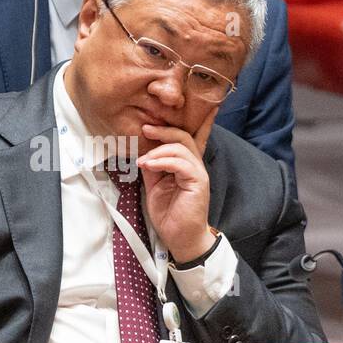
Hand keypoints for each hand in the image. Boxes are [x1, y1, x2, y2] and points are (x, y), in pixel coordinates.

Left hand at [137, 113, 216, 263]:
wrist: (180, 238)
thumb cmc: (169, 214)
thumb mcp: (155, 185)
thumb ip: (153, 166)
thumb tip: (143, 150)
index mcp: (186, 165)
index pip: (194, 137)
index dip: (199, 120)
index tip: (199, 104)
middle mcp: (195, 165)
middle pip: (184, 136)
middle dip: (163, 129)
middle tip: (145, 128)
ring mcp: (198, 173)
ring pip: (181, 147)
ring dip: (158, 150)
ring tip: (143, 160)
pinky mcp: (198, 182)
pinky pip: (181, 163)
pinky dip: (162, 161)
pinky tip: (148, 165)